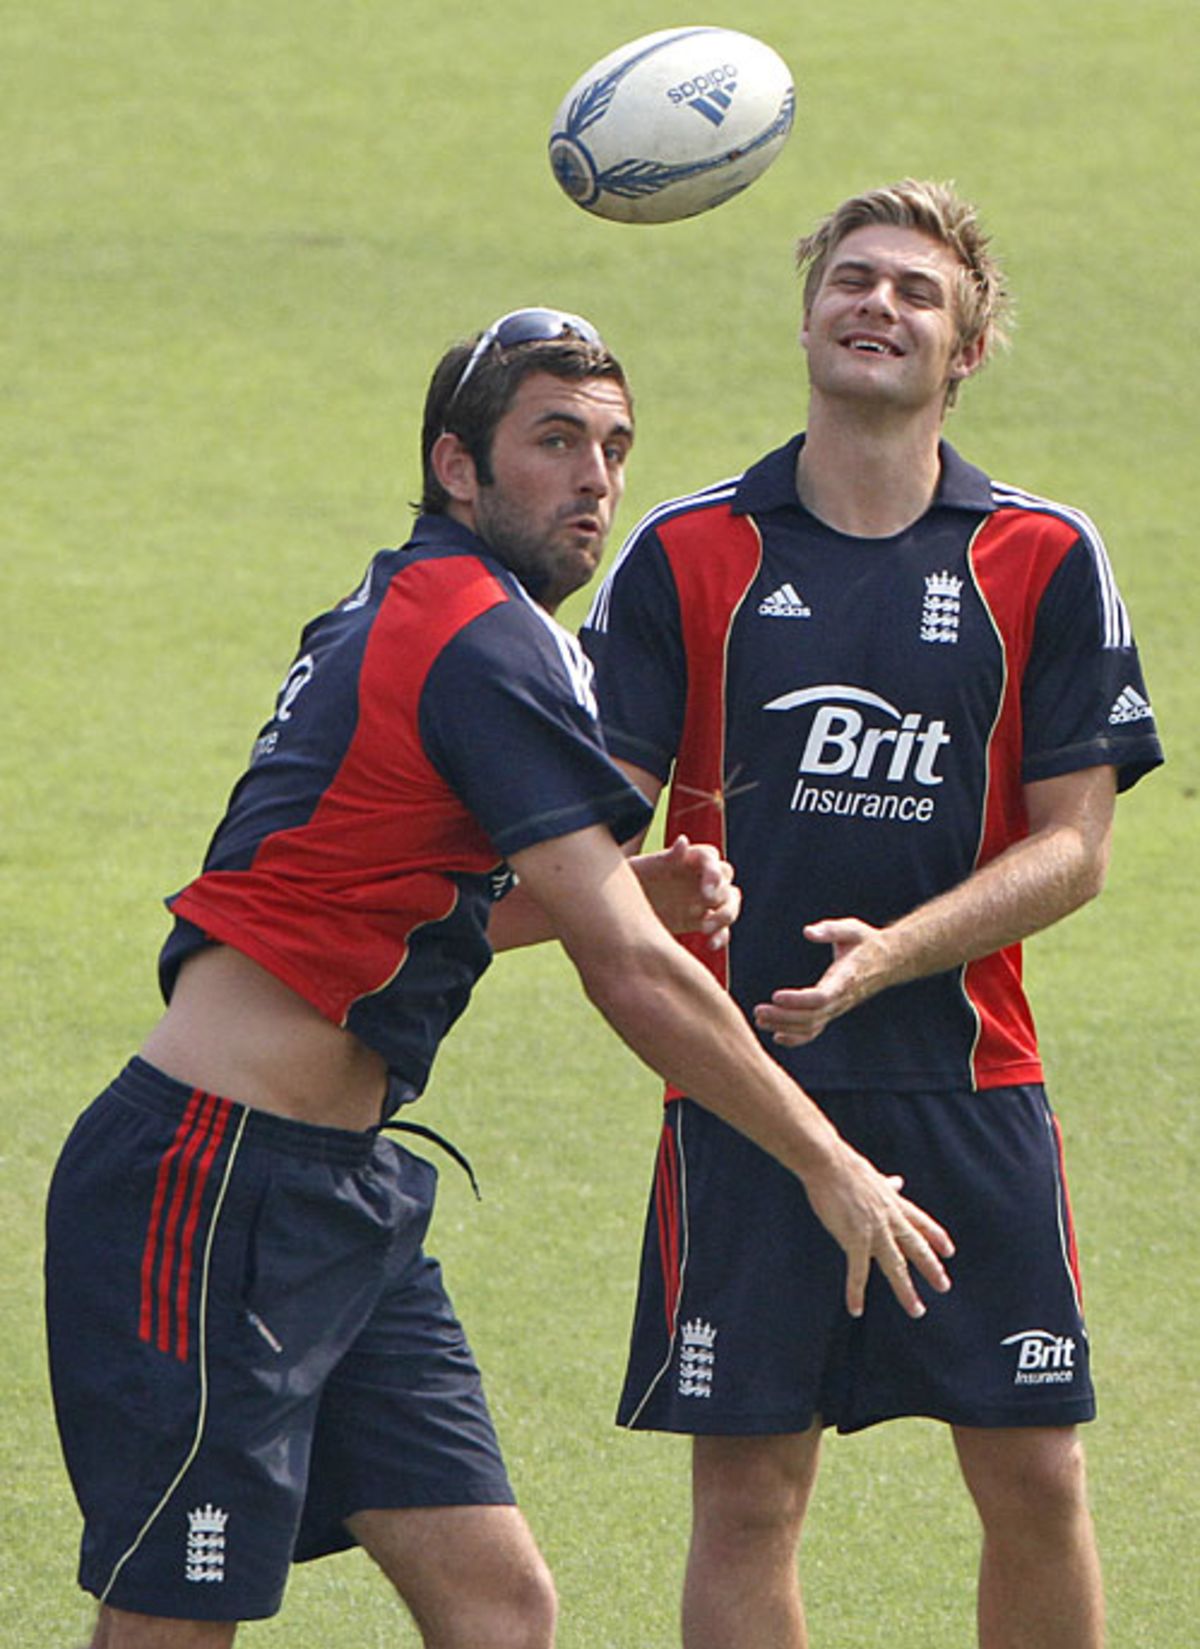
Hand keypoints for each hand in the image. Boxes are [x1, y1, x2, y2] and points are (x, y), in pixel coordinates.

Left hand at [633, 834, 741, 949]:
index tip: (707, 891)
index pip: (711, 858)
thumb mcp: (638, 870)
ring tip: (706, 929)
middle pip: (726, 880)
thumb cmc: (627, 883)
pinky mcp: (702, 920)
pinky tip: (710, 945)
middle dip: (721, 894)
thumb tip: (684, 842)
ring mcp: (703, 899)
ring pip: (730, 902)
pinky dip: (722, 935)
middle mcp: (699, 876)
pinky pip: (723, 928)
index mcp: (686, 859)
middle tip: (706, 907)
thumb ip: (664, 858)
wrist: (617, 912)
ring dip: (725, 915)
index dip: (713, 872)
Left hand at [754, 917, 884, 1044]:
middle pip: (812, 1016)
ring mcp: (838, 1007)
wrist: (889, 960)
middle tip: (758, 1011)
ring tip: (760, 1020)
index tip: (775, 996)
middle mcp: (842, 998)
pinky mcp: (834, 1010)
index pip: (822, 997)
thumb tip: (808, 931)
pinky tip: (777, 1037)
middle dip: (784, 1017)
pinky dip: (797, 1037)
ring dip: (785, 1026)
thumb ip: (830, 930)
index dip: (798, 1000)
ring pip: (812, 1026)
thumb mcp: (852, 929)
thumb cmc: (866, 941)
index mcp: (846, 978)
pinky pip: (816, 1029)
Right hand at [803, 1143, 954, 1318]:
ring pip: (896, 1266)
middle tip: (944, 1286)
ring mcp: (874, 1231)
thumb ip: (886, 1185)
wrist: (827, 1162)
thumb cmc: (844, 1166)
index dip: (936, 1238)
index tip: (949, 1251)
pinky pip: (857, 1273)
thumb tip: (898, 1182)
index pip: (922, 1223)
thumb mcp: (873, 1177)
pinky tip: (855, 1309)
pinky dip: (856, 1292)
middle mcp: (890, 1219)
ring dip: (906, 1290)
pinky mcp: (854, 1239)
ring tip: (917, 1310)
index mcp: (894, 1203)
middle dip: (931, 1268)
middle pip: (916, 1248)